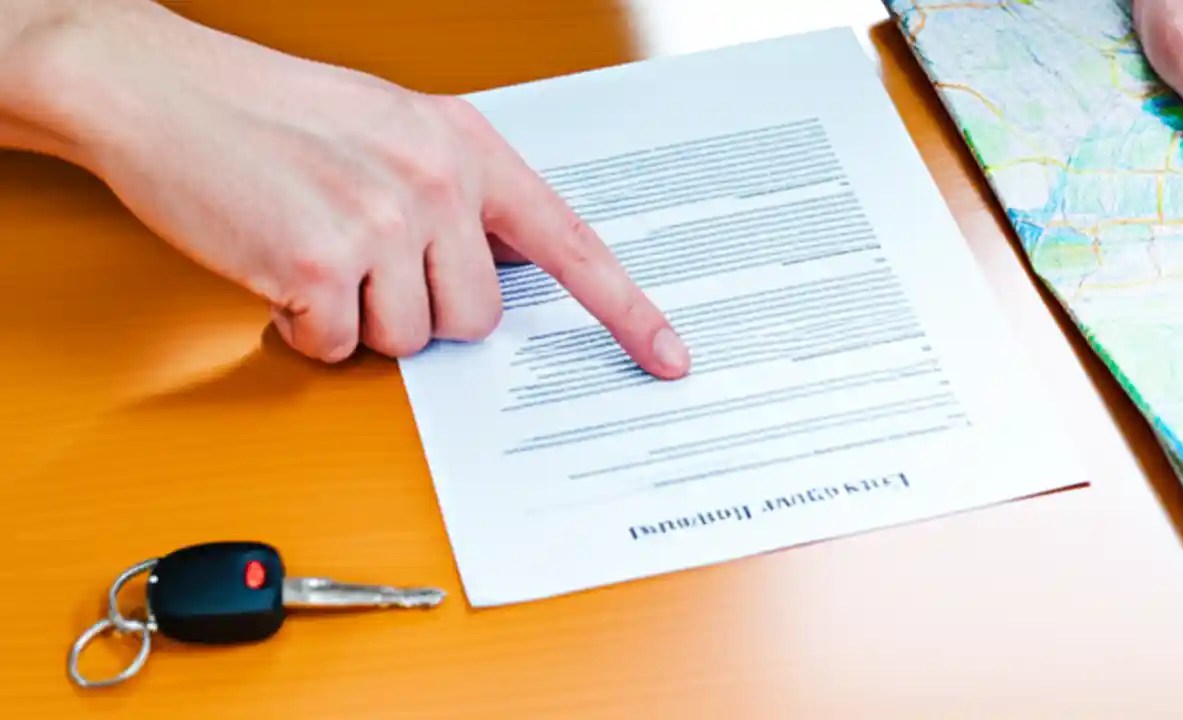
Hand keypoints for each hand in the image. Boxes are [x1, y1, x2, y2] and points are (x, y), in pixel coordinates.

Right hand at [14, 0, 690, 376]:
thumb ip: (454, 195)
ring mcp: (380, 221)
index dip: (625, 309)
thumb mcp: (391, 130)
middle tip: (368, 267)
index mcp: (464, 147)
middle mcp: (435, 182)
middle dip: (422, 312)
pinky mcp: (317, 260)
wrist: (160, 88)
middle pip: (476, 318)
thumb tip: (495, 273)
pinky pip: (336, 347)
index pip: (568, 243)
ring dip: (358, 321)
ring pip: (407, 341)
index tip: (667, 356)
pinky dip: (303, 329)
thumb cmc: (271, 112)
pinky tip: (278, 271)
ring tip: (314, 255)